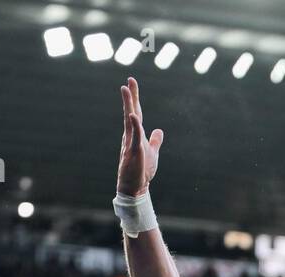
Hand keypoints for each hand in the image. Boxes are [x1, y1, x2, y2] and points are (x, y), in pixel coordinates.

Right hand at [117, 77, 163, 196]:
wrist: (135, 188)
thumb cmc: (141, 171)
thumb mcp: (152, 152)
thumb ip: (155, 140)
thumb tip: (159, 130)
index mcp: (135, 134)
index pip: (135, 113)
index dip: (134, 98)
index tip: (131, 83)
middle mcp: (130, 136)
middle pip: (130, 112)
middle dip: (130, 97)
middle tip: (129, 80)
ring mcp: (130, 143)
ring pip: (129, 120)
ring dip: (128, 105)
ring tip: (125, 90)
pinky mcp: (133, 152)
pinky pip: (134, 137)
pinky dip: (134, 125)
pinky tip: (133, 116)